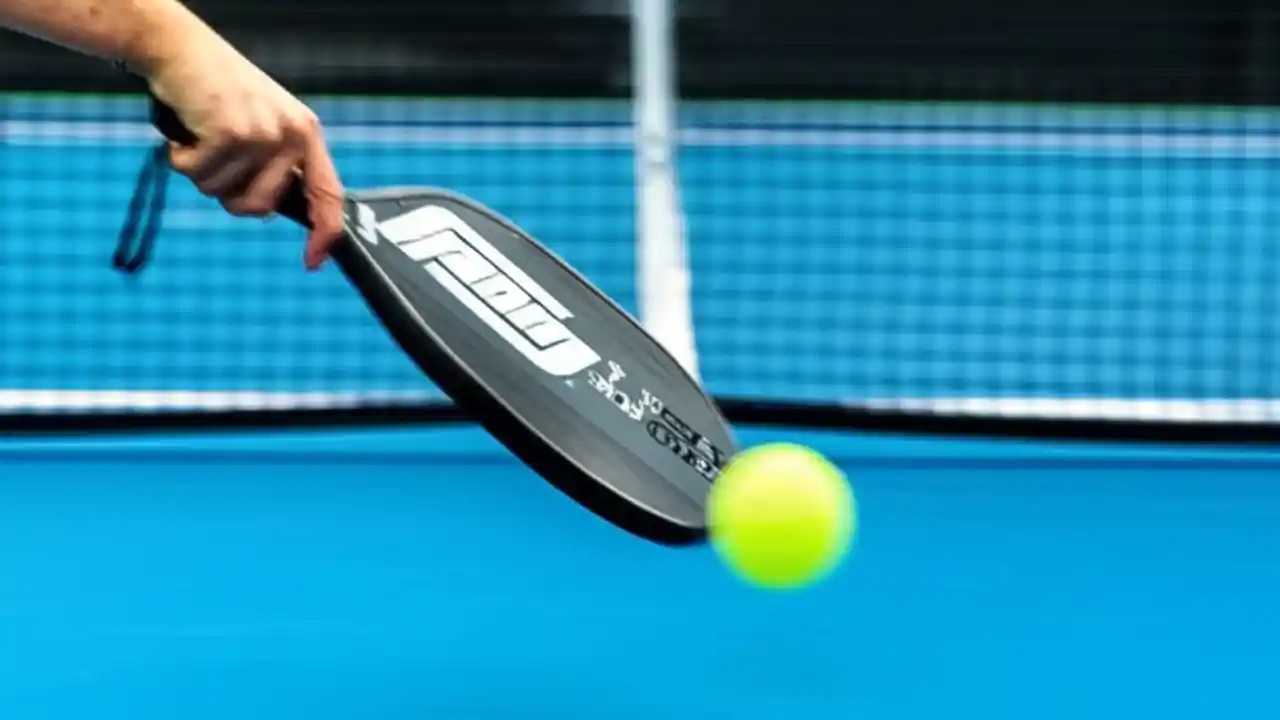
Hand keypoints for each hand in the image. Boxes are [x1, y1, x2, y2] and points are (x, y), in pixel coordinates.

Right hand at [143, 39, 343, 269]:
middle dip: (229, 194)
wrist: (179, 48)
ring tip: (202, 135)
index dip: (323, 232)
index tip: (312, 260)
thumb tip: (269, 210)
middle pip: (261, 207)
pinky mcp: (232, 134)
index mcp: (306, 134)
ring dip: (201, 173)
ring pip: (223, 193)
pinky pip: (198, 175)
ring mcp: (264, 134)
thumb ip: (275, 164)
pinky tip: (185, 131)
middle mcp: (292, 135)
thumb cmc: (216, 92)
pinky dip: (181, 160)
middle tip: (216, 157)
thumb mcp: (262, 124)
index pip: (327, 194)